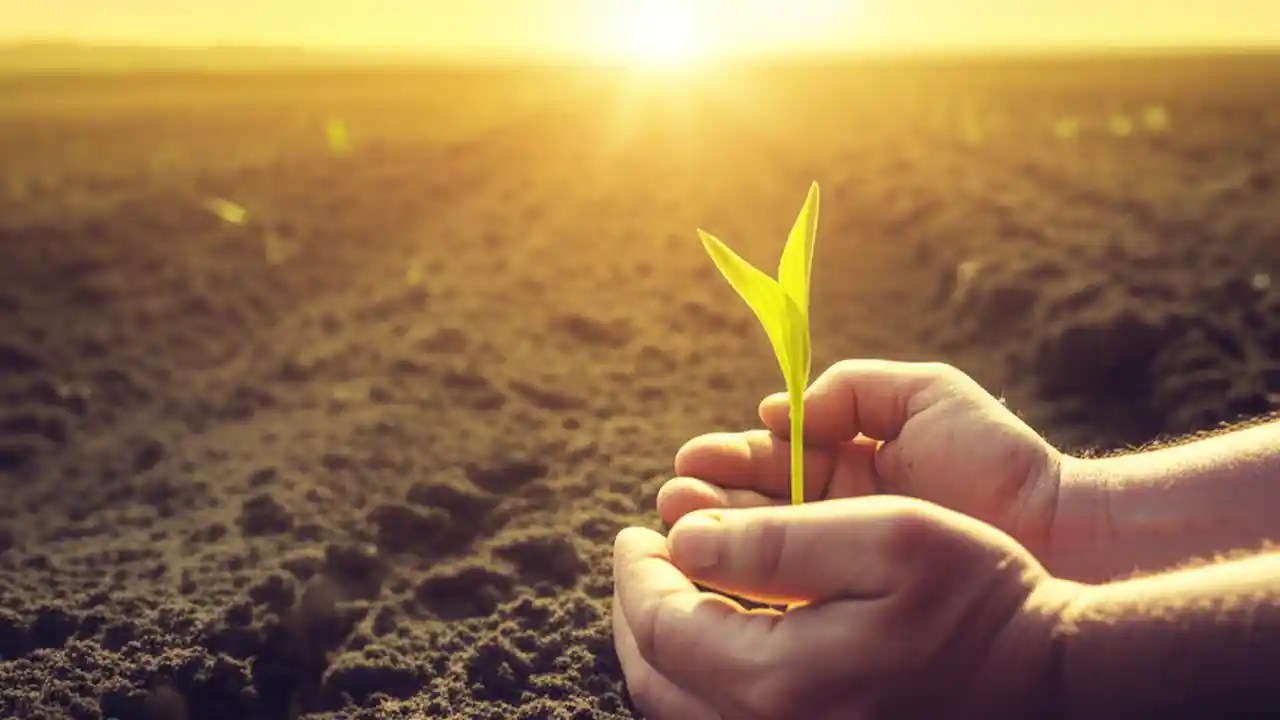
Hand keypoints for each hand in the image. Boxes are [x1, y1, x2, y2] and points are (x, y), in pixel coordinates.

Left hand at [613, 496, 1075, 718]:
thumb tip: (685, 543)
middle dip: (635, 612)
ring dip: (660, 648)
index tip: (638, 530)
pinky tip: (715, 640)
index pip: (662, 627)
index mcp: (781, 682)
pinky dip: (698, 681)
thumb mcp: (888, 537)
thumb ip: (776, 539)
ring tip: (667, 593)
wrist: (1055, 677)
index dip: (637, 575)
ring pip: (682, 712)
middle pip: (657, 680)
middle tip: (640, 558)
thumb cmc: (978, 598)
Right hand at [658, 360, 1065, 558]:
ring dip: (715, 536)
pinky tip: (719, 569)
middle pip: (750, 505)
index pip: (767, 459)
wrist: (1058, 530)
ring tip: (680, 525)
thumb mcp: (925, 396)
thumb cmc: (996, 459)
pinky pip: (792, 587)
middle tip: (676, 499)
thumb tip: (779, 410)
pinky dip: (751, 577)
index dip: (725, 459)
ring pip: (760, 547)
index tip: (692, 460)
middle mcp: (834, 510)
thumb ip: (854, 387)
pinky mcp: (856, 597)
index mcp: (844, 460)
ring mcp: (843, 557)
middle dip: (706, 500)